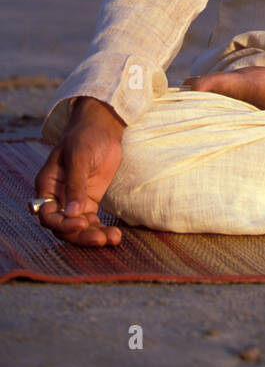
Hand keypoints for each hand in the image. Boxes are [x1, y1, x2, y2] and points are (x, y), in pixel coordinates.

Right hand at [33, 97, 125, 246]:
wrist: (103, 127)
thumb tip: (73, 213)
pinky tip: (115, 235)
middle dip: (81, 235)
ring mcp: (74, 201)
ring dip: (94, 236)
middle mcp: (58, 197)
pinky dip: (102, 230)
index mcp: (48, 186)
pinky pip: (92, 222)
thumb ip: (76, 185)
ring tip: (113, 239)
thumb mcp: (80, 158)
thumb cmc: (85, 137)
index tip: (80, 223)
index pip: (48, 215)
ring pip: (79, 227)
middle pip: (64, 226)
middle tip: (101, 239)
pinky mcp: (89, 201)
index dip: (62, 224)